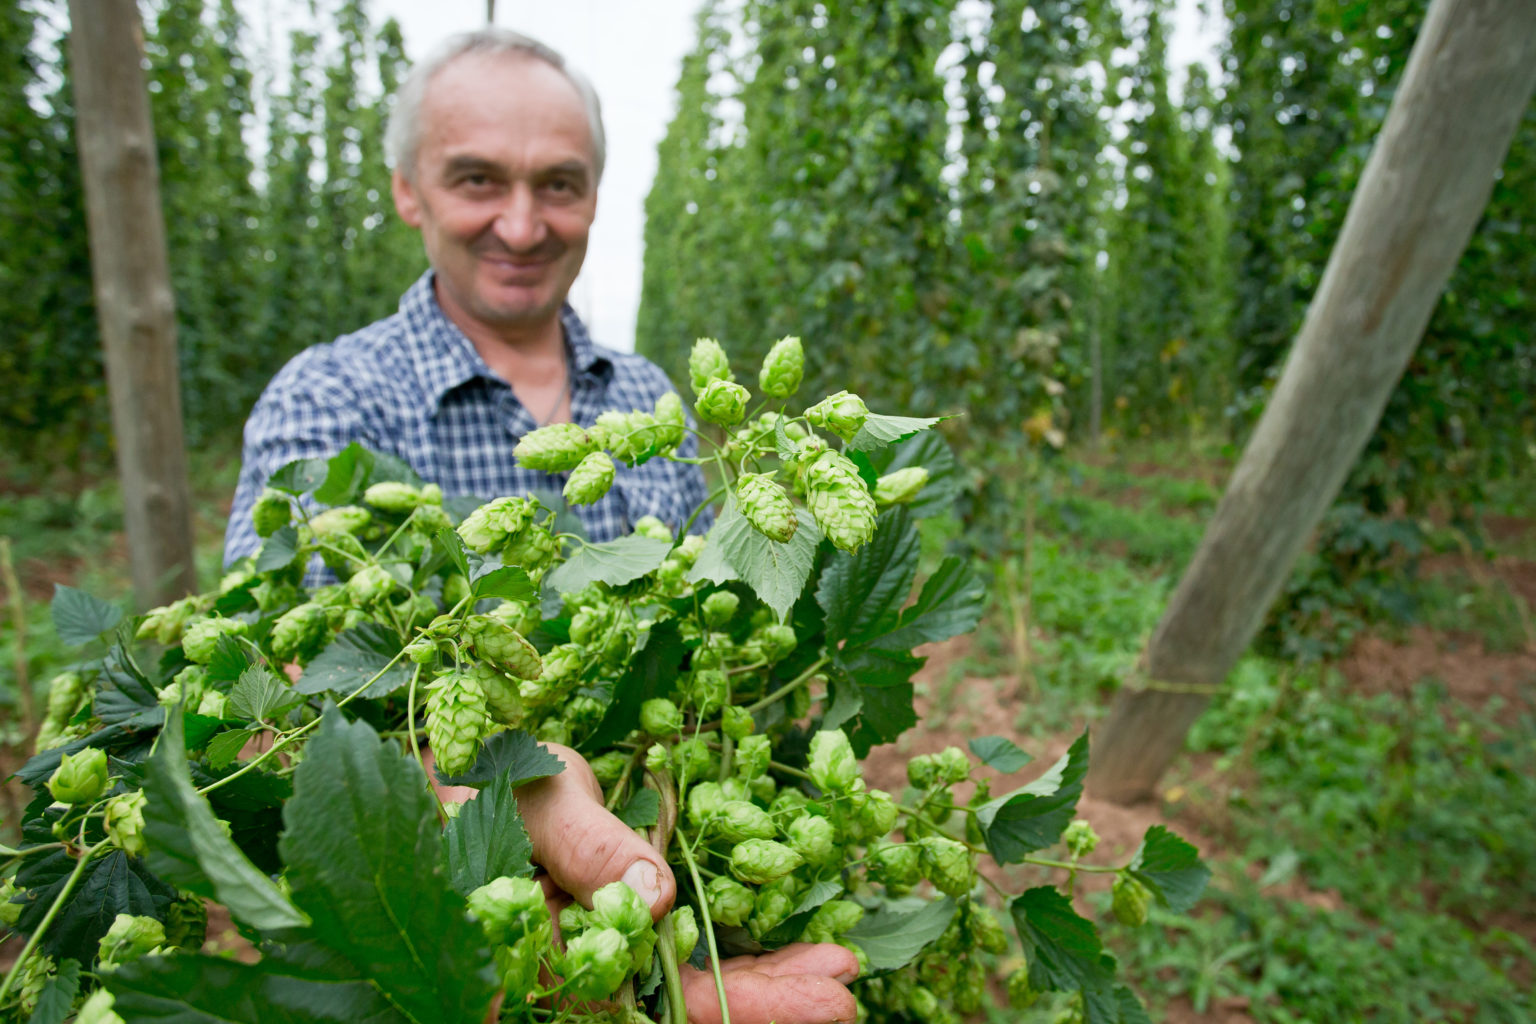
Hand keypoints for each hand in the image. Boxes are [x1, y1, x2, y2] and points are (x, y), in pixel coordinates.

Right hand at [434, 743, 858, 1023]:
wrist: (450, 770)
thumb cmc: (482, 774)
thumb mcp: (531, 793)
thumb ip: (583, 845)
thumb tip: (657, 897)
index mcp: (541, 956)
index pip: (656, 1004)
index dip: (745, 1007)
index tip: (822, 998)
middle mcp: (572, 973)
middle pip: (681, 1006)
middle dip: (768, 1000)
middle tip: (847, 989)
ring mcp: (597, 952)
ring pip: (686, 984)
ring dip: (760, 978)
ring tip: (832, 968)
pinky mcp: (613, 924)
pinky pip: (676, 952)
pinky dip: (732, 948)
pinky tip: (785, 942)